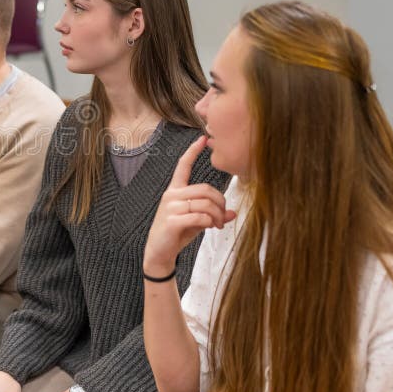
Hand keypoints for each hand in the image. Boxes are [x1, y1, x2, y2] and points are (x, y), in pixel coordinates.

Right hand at [144, 136, 235, 274]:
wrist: (159, 253)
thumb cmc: (176, 234)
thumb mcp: (197, 221)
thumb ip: (212, 214)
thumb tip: (233, 213)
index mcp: (175, 190)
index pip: (183, 166)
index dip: (193, 151)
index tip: (202, 138)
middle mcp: (171, 195)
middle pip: (204, 189)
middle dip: (220, 203)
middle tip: (223, 217)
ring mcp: (170, 207)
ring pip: (204, 204)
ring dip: (217, 216)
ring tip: (218, 225)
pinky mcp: (171, 221)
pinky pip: (199, 217)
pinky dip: (209, 222)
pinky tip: (210, 227)